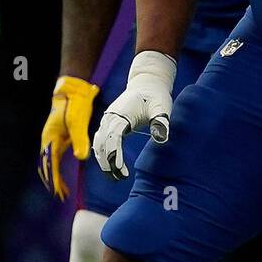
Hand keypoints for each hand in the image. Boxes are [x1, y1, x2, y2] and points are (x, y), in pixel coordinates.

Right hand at [39, 75, 99, 200]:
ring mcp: (52, 139)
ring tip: (62, 191)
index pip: (50, 163)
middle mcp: (49, 140)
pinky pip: (55, 158)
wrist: (72, 90)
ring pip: (50, 163)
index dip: (53, 178)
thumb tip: (81, 157)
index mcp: (51, 138)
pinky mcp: (58, 137)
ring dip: (54, 177)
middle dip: (52, 181)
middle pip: (46, 165)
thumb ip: (80, 140)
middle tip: (60, 196)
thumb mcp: (78, 122)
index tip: (57, 191)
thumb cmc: (74, 105)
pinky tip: (62, 176)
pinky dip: (57, 169)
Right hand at [93, 50, 175, 179]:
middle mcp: (110, 117)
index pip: (113, 137)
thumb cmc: (156, 96)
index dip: (114, 153)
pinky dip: (103, 154)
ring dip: (104, 161)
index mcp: (121, 113)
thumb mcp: (162, 107)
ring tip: (116, 177)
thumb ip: (161, 121)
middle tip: (120, 178)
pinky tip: (111, 167)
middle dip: (108, 162)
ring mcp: (108, 120)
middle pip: (102, 143)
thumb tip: (161, 139)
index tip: (119, 169)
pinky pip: (101, 141)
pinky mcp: (110, 124)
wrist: (147, 83)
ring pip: (99, 144)